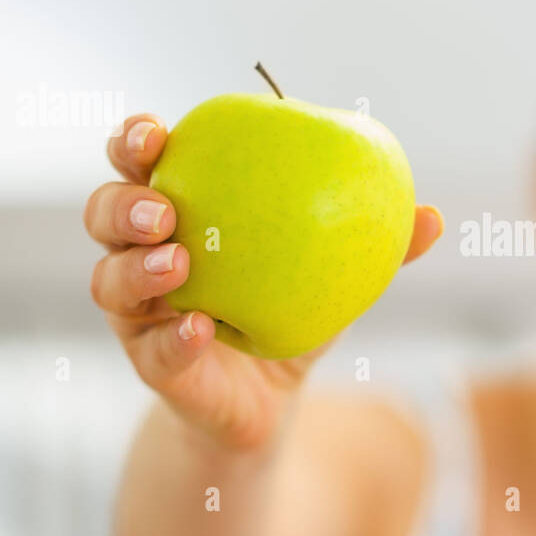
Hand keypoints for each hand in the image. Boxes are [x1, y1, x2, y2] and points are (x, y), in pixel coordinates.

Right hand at [84, 114, 442, 451]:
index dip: (135, 139)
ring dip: (138, 267)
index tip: (156, 131)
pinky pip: (153, 349)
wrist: (266, 405)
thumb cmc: (290, 314)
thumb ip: (374, 243)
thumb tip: (432, 216)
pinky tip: (201, 327)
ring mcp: (139, 315)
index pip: (139, 164)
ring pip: (109, 281)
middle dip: (122, 201)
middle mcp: (141, 257)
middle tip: (164, 206)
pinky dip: (174, 337)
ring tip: (180, 262)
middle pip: (103, 213)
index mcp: (179, 214)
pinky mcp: (153, 366)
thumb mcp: (331, 274)